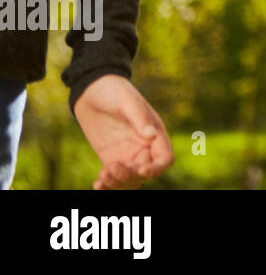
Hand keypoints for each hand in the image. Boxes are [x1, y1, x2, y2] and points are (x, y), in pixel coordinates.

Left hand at [73, 74, 173, 188]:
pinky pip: (113, 177)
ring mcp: (127, 153)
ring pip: (130, 180)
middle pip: (145, 174)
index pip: (164, 159)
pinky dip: (107, 186)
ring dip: (118, 184)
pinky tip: (96, 184)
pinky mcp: (110, 157)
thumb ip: (140, 118)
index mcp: (155, 133)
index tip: (140, 170)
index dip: (156, 169)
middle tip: (111, 168)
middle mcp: (143, 146)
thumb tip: (152, 135)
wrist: (91, 88)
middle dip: (130, 177)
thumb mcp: (127, 102)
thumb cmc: (114, 90)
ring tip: (102, 177)